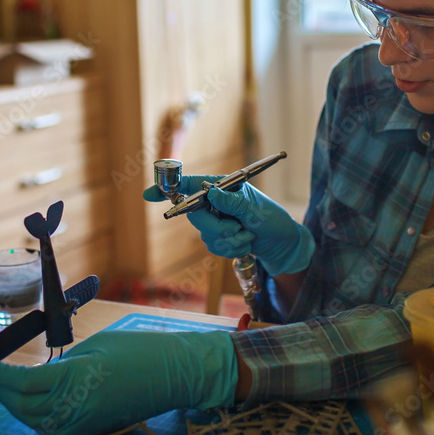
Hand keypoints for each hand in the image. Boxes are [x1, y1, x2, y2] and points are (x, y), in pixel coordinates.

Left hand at [0, 330, 237, 434]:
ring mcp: (83, 423)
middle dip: (1, 391)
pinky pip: (51, 428)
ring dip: (14, 405)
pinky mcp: (90, 430)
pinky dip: (34, 416)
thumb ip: (65, 363)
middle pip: (23, 406)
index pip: (23, 383)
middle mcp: (76, 407)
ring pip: (34, 421)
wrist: (175, 374)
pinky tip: (31, 402)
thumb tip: (42, 373)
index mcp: (77, 380)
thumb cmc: (140, 350)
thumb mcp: (97, 347)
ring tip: (5, 387)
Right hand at [143, 175, 314, 275]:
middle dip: (217, 228)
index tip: (150, 195)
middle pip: (194, 215)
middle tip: (238, 228)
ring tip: (248, 234)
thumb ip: (233, 202)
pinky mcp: (217, 237)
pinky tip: (245, 243)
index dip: (168, 188)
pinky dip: (231, 249)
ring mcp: (214, 220)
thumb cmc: (272, 219)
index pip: (189, 185)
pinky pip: (214, 248)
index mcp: (221, 186)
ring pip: (206, 236)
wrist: (282, 243)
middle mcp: (214, 201)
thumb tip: (211, 193)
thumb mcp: (256, 209)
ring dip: (230, 241)